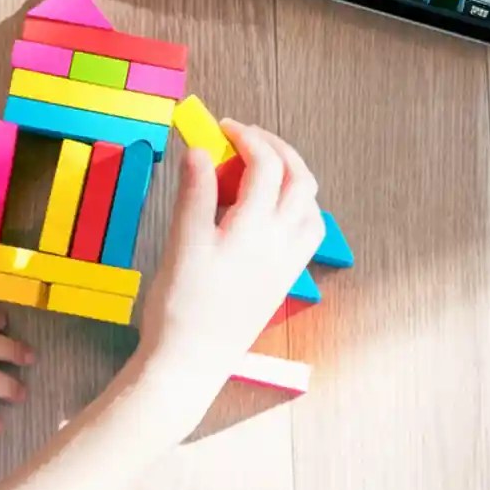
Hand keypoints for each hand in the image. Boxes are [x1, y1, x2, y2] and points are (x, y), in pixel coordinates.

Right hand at [138, 121, 323, 395]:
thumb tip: (202, 149)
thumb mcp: (181, 245)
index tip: (222, 127)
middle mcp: (281, 244)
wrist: (191, 362)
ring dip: (292, 175)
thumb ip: (196, 194)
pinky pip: (308, 231)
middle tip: (245, 137)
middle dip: (276, 148)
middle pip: (299, 178)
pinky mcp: (285, 279)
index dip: (247, 137)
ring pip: (310, 205)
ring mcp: (288, 263)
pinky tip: (272, 207)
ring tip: (261, 166)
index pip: (265, 166)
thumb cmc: (179, 307)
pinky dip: (296, 206)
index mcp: (253, 231)